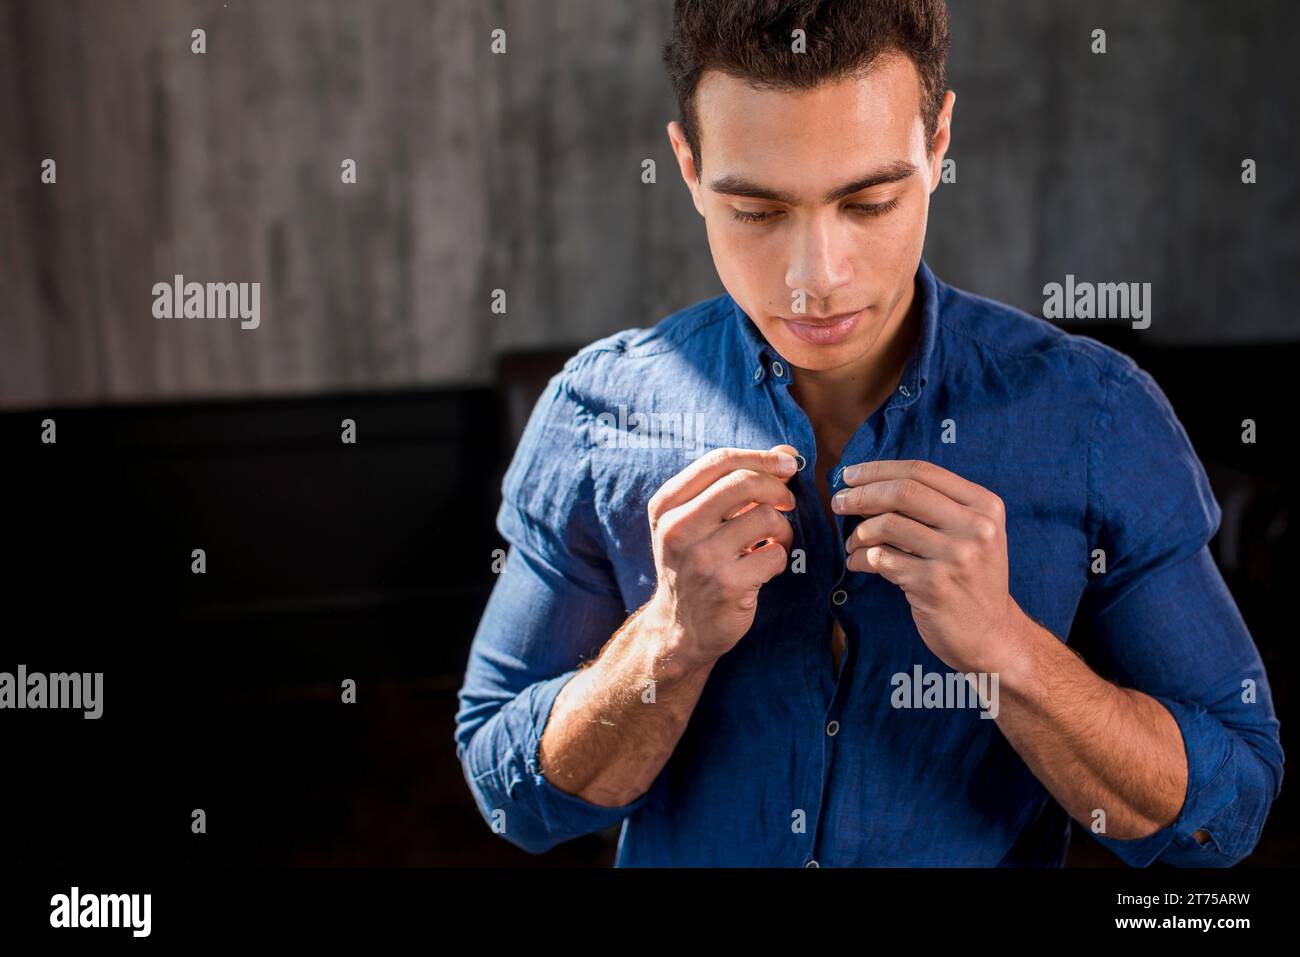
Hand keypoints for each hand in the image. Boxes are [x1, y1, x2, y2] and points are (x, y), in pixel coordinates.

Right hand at [642, 444, 798, 666]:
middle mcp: (679, 528)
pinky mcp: (727, 586)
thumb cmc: (696, 562)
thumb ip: (736, 483)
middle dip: (777, 488)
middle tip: (787, 502)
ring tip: (774, 541)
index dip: (761, 457)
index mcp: (667, 505)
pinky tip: (766, 566)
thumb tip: (787, 452)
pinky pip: (775, 555)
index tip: (788, 464)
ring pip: (766, 518)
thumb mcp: (699, 520)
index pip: (719, 461)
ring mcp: (702, 558)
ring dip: (783, 528)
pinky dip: (780, 558)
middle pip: (743, 482)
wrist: (680, 627)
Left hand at [832, 459, 1024, 673]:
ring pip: (888, 525)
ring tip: (852, 542)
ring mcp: (956, 556)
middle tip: (838, 503)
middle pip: (903, 492)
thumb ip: (937, 506)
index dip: (878, 469)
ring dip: (859, 532)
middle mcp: (976, 527)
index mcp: (985, 506)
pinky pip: (881, 560)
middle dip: (861, 494)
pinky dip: (861, 558)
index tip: (849, 475)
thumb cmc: (971, 579)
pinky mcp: (933, 585)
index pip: (922, 471)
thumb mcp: (973, 534)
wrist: (992, 635)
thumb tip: (871, 482)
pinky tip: (858, 562)